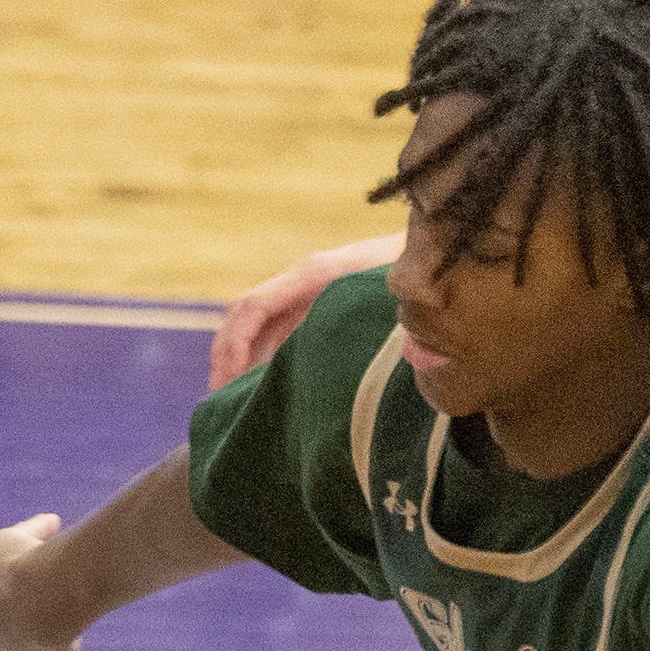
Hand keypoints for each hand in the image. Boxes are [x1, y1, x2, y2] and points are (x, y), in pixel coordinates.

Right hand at [207, 232, 410, 389]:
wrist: (429, 247)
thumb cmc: (412, 269)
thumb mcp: (395, 292)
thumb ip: (382, 320)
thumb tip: (398, 358)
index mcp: (313, 275)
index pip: (252, 308)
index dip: (233, 347)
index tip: (226, 385)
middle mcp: (299, 280)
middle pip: (240, 316)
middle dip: (224, 358)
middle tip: (220, 403)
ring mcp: (301, 292)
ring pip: (250, 325)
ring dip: (235, 361)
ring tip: (231, 403)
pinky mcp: (309, 305)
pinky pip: (270, 332)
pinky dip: (255, 359)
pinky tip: (258, 390)